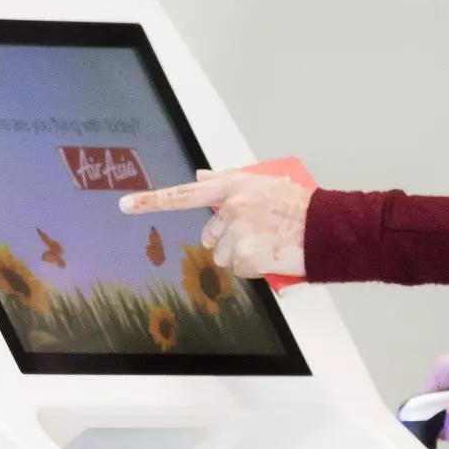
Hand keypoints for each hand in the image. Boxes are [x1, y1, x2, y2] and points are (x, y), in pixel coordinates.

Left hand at [119, 166, 309, 281]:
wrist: (325, 227)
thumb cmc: (296, 204)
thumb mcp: (262, 181)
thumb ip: (226, 180)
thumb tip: (199, 178)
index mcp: (232, 187)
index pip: (184, 194)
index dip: (151, 201)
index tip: (124, 205)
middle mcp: (231, 209)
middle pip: (208, 236)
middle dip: (226, 239)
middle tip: (256, 233)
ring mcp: (237, 234)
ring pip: (221, 256)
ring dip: (240, 256)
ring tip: (266, 244)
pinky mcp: (246, 257)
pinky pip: (237, 270)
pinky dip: (252, 268)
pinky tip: (270, 256)